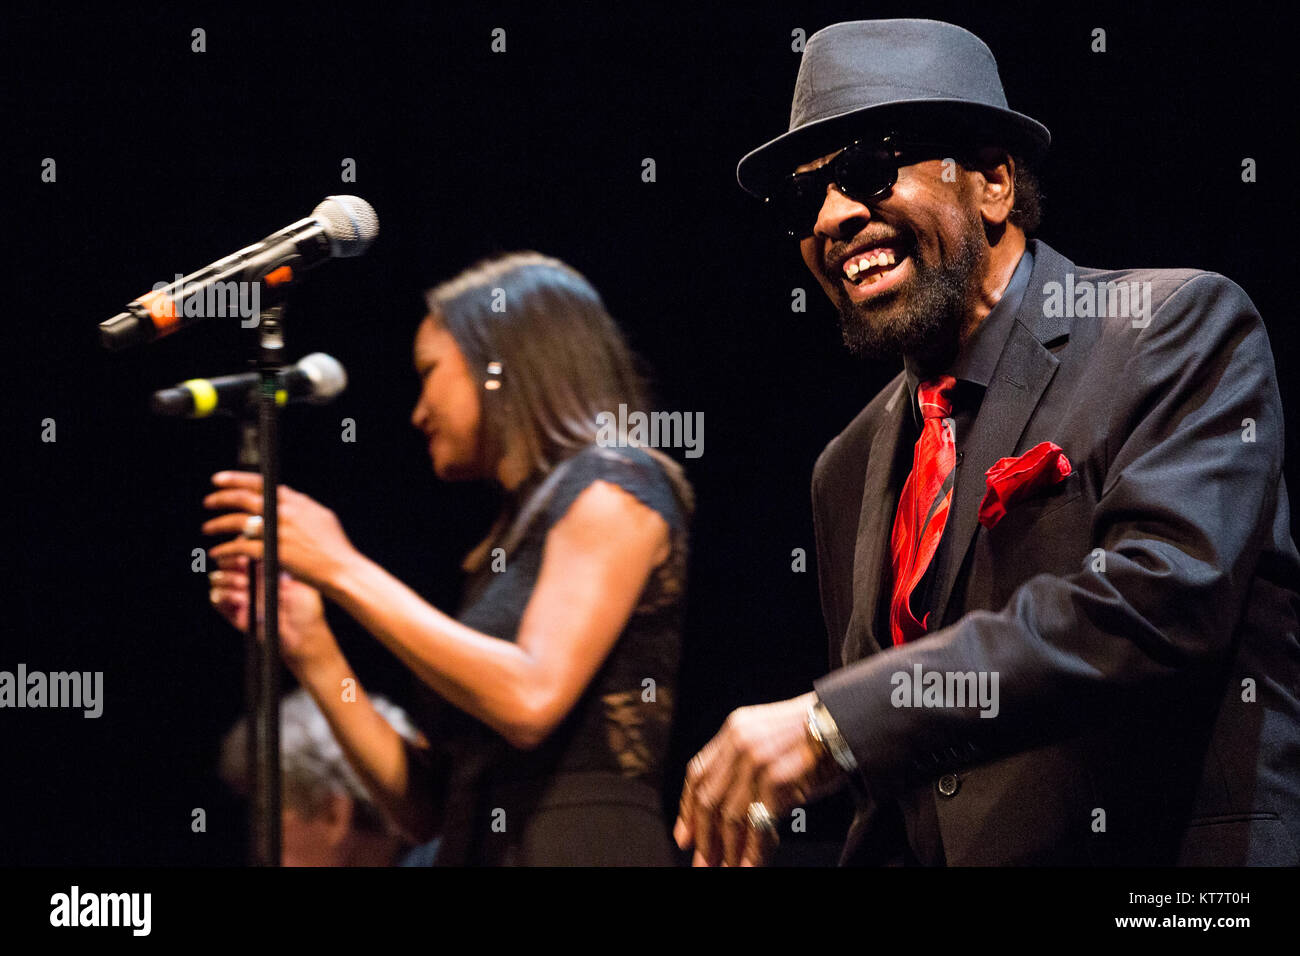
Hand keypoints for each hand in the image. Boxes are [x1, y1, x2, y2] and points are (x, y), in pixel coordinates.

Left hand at [202, 471, 359, 595]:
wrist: (341, 569)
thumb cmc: (334, 546)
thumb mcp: (321, 516)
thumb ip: (301, 506)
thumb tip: (286, 497)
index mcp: (297, 502)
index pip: (261, 484)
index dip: (237, 479)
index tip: (220, 479)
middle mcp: (286, 514)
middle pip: (246, 499)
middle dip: (222, 498)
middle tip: (208, 501)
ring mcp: (279, 533)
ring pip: (239, 523)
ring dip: (219, 524)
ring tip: (209, 528)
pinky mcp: (273, 553)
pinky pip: (241, 547)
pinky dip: (227, 549)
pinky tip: (218, 552)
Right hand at [207, 552, 341, 673]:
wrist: (302, 633)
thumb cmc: (305, 605)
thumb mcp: (296, 579)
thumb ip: (280, 563)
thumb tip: (263, 548)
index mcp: (262, 566)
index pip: (242, 548)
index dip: (241, 544)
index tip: (247, 544)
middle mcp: (247, 578)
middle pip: (224, 560)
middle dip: (230, 559)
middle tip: (242, 562)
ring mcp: (238, 593)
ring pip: (217, 578)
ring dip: (228, 578)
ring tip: (245, 583)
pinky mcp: (232, 611)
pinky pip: (216, 598)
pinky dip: (225, 595)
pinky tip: (242, 598)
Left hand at [673, 691, 843, 866]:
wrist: (849, 720)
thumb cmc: (817, 736)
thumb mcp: (770, 739)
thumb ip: (745, 765)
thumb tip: (727, 813)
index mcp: (734, 729)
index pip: (697, 772)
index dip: (687, 808)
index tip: (684, 836)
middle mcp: (739, 740)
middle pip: (708, 797)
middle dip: (704, 836)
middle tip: (703, 863)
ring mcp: (757, 758)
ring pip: (730, 814)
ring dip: (727, 849)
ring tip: (727, 870)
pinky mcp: (777, 776)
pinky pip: (759, 822)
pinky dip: (754, 849)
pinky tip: (751, 865)